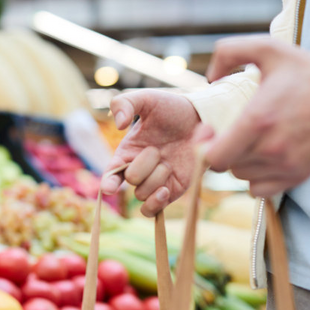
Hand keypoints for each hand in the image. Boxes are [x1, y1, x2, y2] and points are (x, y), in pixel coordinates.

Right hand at [102, 90, 202, 216]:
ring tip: (169, 161)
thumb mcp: (147, 99)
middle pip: (131, 181)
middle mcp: (138, 170)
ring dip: (157, 178)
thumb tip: (119, 124)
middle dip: (144, 165)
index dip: (107, 183)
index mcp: (127, 153)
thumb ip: (125, 103)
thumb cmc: (172, 108)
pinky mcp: (171, 192)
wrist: (202, 119)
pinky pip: (154, 210)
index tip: (109, 187)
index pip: (110, 174)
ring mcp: (155, 182)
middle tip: (158, 149)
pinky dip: (156, 203)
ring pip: (143, 195)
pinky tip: (166, 189)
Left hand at [201, 35, 309, 196]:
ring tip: (250, 141)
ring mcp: (286, 165)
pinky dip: (256, 177)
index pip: (214, 157)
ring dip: (240, 162)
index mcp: (258, 121)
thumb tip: (210, 77)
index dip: (204, 147)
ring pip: (242, 177)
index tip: (211, 131)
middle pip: (226, 167)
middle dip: (223, 149)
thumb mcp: (269, 48)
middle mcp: (271, 149)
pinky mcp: (298, 175)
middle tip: (231, 131)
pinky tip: (262, 156)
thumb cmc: (308, 72)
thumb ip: (230, 51)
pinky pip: (260, 189)